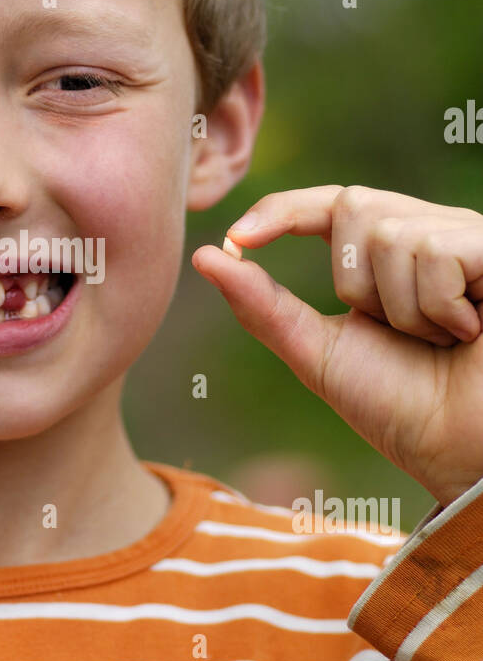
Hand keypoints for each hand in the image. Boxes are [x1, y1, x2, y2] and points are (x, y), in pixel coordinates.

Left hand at [191, 185, 482, 508]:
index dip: (284, 210)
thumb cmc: (401, 410)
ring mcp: (470, 239)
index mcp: (391, 253)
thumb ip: (264, 305)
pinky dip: (438, 306)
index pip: (331, 203)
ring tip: (440, 341)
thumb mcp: (317, 354)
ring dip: (401, 308)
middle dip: (355, 283)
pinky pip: (436, 250)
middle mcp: (432, 233)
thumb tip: (204, 257)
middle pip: (356, 205)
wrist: (461, 457)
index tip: (239, 239)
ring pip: (393, 233)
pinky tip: (470, 333)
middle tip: (395, 333)